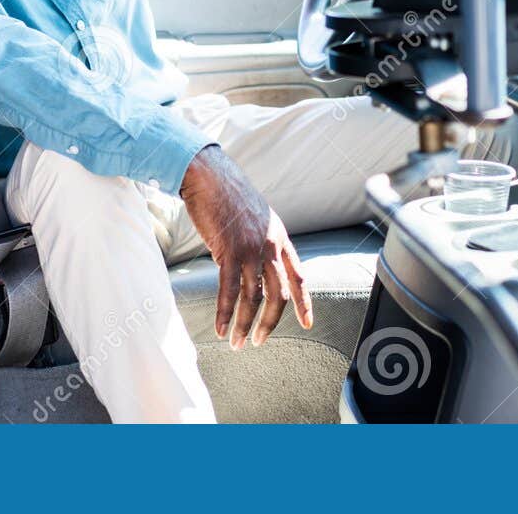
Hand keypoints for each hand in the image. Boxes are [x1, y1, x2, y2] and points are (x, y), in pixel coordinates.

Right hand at [180, 145, 311, 348]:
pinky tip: (221, 328)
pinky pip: (229, 290)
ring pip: (253, 297)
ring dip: (244, 324)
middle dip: (269, 323)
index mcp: (280, 237)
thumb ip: (262, 242)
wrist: (210, 176)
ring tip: (236, 341)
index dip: (304, 303)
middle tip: (259, 341)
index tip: (307, 324)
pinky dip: (225, 313)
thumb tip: (257, 267)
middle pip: (278, 295)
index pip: (299, 277)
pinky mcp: (228, 250)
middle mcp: (270, 245)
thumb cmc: (228, 195)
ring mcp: (251, 249)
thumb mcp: (257, 218)